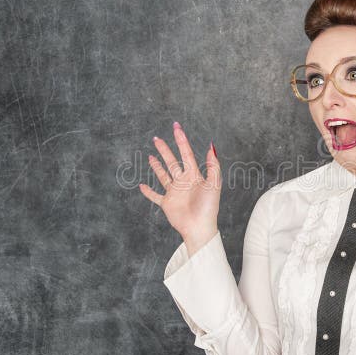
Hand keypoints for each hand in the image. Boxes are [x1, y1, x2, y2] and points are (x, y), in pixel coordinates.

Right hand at [139, 121, 220, 254]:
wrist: (200, 227)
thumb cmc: (209, 207)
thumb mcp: (214, 183)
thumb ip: (213, 165)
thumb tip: (211, 146)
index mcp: (194, 175)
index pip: (186, 153)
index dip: (181, 140)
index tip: (176, 127)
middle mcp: (183, 182)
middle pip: (172, 162)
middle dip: (165, 150)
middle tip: (156, 139)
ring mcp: (174, 192)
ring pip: (163, 176)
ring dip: (157, 166)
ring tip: (150, 156)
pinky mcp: (167, 204)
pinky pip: (155, 196)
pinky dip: (148, 192)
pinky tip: (142, 186)